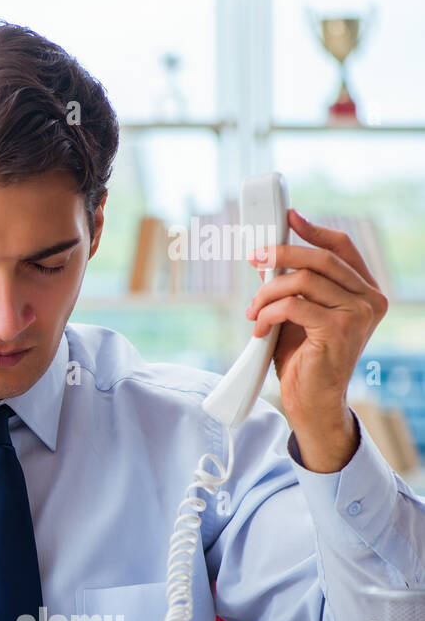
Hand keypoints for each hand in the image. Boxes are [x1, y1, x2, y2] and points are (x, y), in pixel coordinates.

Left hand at [244, 208, 388, 471]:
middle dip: (281, 254)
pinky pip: (293, 306)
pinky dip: (268, 312)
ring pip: (302, 280)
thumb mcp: (298, 314)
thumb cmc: (305, 359)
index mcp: (364, 291)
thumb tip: (266, 258)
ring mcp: (356, 314)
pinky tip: (258, 327)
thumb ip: (292, 287)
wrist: (312, 401)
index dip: (313, 230)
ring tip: (252, 310)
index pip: (341, 248)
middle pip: (320, 258)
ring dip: (267, 291)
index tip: (288, 218)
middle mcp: (368, 299)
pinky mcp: (337, 330)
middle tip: (255, 259)